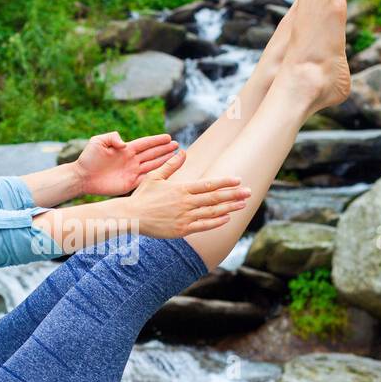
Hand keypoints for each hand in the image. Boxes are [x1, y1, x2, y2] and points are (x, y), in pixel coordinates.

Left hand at [73, 131, 179, 196]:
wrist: (82, 177)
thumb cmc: (88, 158)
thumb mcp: (97, 142)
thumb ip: (111, 137)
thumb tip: (124, 143)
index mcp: (126, 149)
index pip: (145, 143)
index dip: (157, 141)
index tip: (169, 138)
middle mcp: (131, 160)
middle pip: (152, 154)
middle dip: (164, 150)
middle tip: (177, 146)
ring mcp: (131, 172)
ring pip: (152, 165)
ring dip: (164, 161)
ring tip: (176, 156)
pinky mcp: (129, 184)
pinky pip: (146, 179)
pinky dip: (156, 176)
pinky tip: (166, 173)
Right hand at [123, 150, 250, 237]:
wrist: (131, 217)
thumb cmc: (142, 196)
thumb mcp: (155, 177)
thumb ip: (171, 165)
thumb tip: (182, 151)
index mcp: (181, 189)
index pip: (208, 184)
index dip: (224, 182)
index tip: (238, 179)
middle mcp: (185, 203)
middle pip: (215, 198)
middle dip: (234, 194)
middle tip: (249, 191)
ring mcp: (184, 217)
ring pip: (212, 212)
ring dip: (229, 207)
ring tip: (243, 204)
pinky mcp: (182, 230)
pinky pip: (203, 225)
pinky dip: (216, 222)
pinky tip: (227, 218)